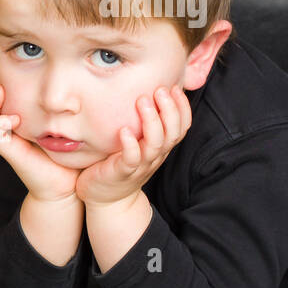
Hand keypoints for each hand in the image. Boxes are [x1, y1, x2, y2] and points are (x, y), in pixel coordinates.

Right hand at [0, 74, 81, 201]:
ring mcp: (7, 143)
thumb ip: (56, 107)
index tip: (4, 73)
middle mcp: (7, 133)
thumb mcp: (60, 124)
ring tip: (0, 91)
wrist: (66, 184)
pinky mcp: (10, 153)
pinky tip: (12, 119)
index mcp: (15, 124)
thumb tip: (64, 84)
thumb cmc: (66, 155)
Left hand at [75, 84, 190, 206]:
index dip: (182, 108)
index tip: (174, 88)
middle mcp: (154, 156)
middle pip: (172, 133)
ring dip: (151, 121)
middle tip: (160, 89)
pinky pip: (131, 159)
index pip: (181, 127)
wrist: (106, 199)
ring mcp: (139, 165)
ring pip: (155, 144)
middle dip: (169, 109)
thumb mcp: (136, 144)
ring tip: (143, 101)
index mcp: (160, 148)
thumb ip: (143, 126)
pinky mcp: (122, 173)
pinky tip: (124, 130)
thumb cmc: (118, 165)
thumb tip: (146, 94)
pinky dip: (130, 144)